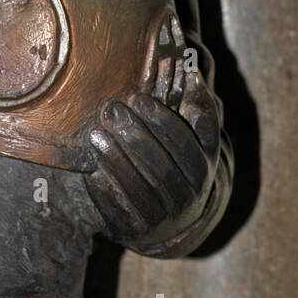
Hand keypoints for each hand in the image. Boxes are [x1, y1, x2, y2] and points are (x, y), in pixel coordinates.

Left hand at [84, 14, 221, 249]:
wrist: (172, 223)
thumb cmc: (179, 165)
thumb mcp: (195, 141)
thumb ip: (195, 109)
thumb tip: (192, 68)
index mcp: (204, 167)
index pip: (187, 145)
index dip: (163, 122)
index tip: (139, 98)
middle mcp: (190, 195)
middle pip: (162, 166)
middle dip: (135, 136)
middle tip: (111, 110)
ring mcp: (167, 216)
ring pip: (142, 188)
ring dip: (117, 160)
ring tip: (96, 134)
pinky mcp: (141, 230)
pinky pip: (124, 210)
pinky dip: (108, 190)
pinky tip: (92, 171)